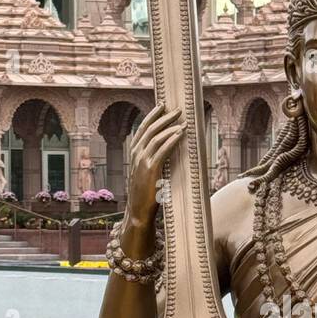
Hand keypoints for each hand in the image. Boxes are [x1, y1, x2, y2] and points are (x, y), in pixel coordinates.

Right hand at [125, 102, 184, 225]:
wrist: (138, 211)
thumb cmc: (145, 194)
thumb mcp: (145, 173)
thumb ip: (151, 160)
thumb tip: (165, 151)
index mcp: (134, 153)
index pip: (142, 129)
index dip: (152, 116)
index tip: (162, 107)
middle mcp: (136, 154)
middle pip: (150, 129)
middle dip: (164, 117)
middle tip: (177, 110)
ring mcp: (142, 161)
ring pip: (156, 137)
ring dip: (171, 127)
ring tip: (183, 121)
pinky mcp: (151, 170)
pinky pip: (162, 150)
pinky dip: (172, 140)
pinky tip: (180, 134)